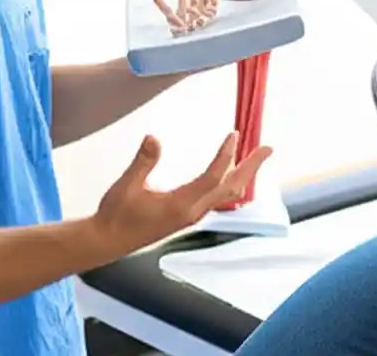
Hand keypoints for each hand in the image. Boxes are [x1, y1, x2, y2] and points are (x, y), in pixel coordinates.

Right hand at [93, 132, 271, 252]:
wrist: (108, 241)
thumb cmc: (116, 213)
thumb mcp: (127, 185)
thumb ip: (142, 161)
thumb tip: (153, 138)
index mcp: (180, 205)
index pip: (212, 178)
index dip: (225, 156)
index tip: (234, 135)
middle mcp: (191, 212)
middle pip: (231, 189)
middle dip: (251, 167)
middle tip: (268, 149)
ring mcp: (190, 216)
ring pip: (226, 196)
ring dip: (242, 176)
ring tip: (254, 158)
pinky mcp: (186, 217)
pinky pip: (216, 199)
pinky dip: (228, 184)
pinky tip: (228, 176)